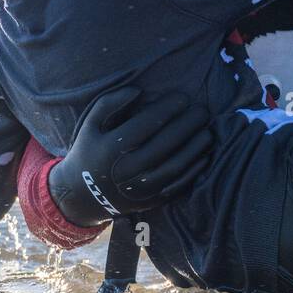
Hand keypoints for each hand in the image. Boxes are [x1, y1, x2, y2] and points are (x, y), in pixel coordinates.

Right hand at [48, 87, 212, 226]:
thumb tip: (138, 90)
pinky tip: (204, 154)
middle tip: (202, 111)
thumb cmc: (91, 149)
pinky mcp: (151, 201)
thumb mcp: (91, 124)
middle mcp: (125, 171)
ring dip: (195, 147)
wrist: (84, 194)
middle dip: (187, 125)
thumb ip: (109, 103)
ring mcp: (139, 189)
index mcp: (110, 149)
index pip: (145, 125)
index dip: (167, 109)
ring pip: (174, 166)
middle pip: (164, 145)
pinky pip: (177, 186)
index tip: (184, 97)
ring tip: (208, 131)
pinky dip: (194, 170)